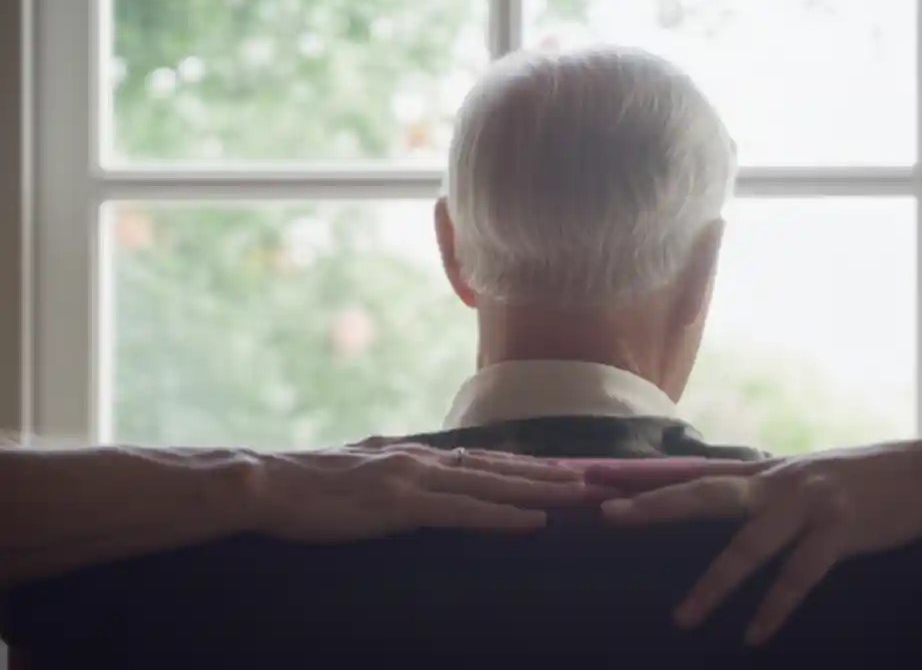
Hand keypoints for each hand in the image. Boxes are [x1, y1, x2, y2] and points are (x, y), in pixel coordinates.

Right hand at [245, 442, 599, 542]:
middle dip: (553, 473)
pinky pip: (464, 512)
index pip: (485, 458)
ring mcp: (414, 479)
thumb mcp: (361, 475)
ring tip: (583, 493)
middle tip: (598, 477)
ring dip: (543, 489)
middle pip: (503, 465)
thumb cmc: (307, 488)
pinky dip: (503, 515)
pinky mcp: (401, 505)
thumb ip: (395, 477)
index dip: (530, 464)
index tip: (569, 468)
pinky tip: (533, 522)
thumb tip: (419, 486)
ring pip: (495, 483)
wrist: (266, 485)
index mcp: (416, 455)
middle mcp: (423, 459)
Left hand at [592, 441, 921, 644]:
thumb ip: (770, 491)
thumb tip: (732, 503)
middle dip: (655, 507)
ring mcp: (809, 503)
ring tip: (682, 619)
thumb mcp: (811, 477)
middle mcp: (780, 482)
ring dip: (712, 585)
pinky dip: (775, 607)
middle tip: (610, 517)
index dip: (647, 480)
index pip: (697, 475)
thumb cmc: (871, 481)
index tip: (598, 482)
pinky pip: (799, 576)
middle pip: (704, 494)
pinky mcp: (841, 529)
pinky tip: (755, 634)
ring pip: (747, 546)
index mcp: (769, 472)